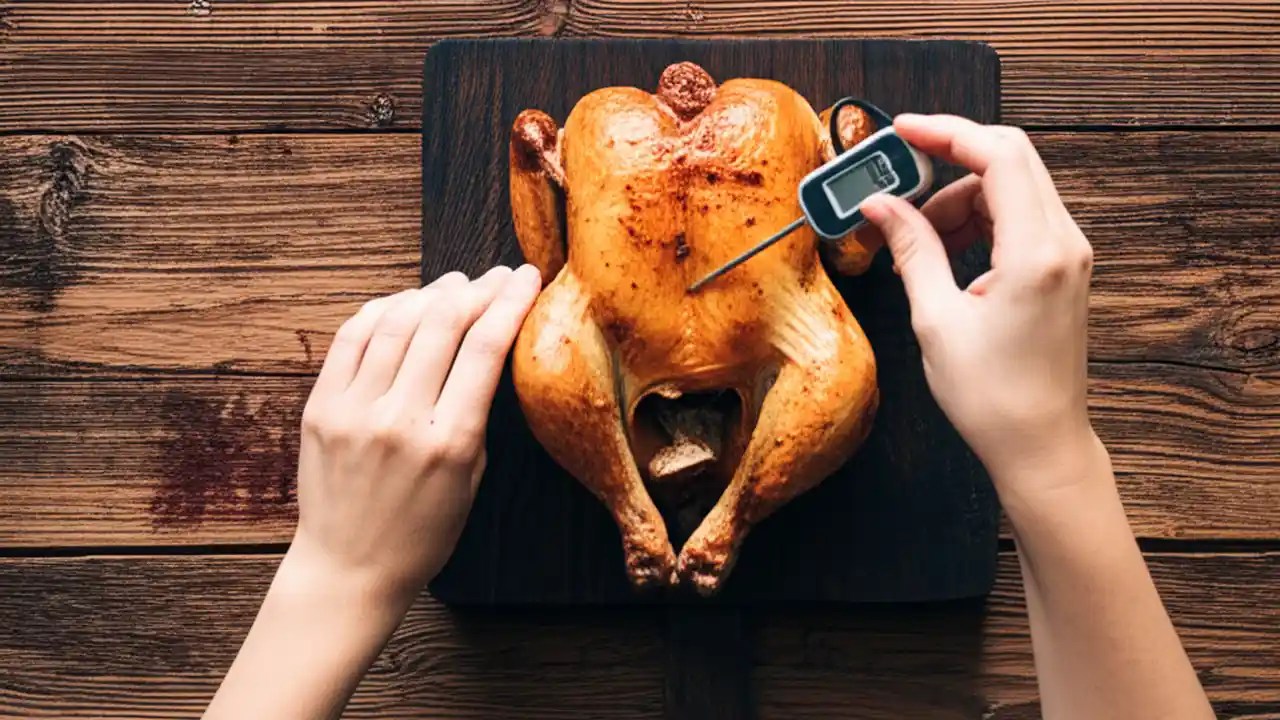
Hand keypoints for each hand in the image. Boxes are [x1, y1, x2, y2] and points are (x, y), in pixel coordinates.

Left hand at [289, 265, 541, 609]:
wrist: (348, 569)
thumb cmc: (422, 533)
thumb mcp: (472, 479)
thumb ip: (478, 415)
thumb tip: (485, 348)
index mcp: (449, 443)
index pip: (485, 348)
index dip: (511, 302)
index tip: (527, 278)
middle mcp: (399, 420)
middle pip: (442, 323)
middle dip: (477, 288)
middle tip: (497, 275)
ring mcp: (354, 410)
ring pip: (396, 320)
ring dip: (432, 292)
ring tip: (455, 284)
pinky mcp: (320, 408)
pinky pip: (352, 337)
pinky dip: (382, 309)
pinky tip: (405, 303)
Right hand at [859, 114, 1097, 503]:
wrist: (1040, 445)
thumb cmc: (993, 397)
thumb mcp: (937, 319)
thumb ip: (911, 250)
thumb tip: (880, 206)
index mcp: (1037, 252)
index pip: (998, 155)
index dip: (946, 132)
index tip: (901, 131)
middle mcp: (1064, 243)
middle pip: (1008, 160)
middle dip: (947, 161)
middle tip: (896, 179)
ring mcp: (1068, 254)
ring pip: (1010, 188)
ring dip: (957, 197)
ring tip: (912, 237)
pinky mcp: (1061, 268)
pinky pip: (1017, 218)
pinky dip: (976, 221)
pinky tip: (940, 251)